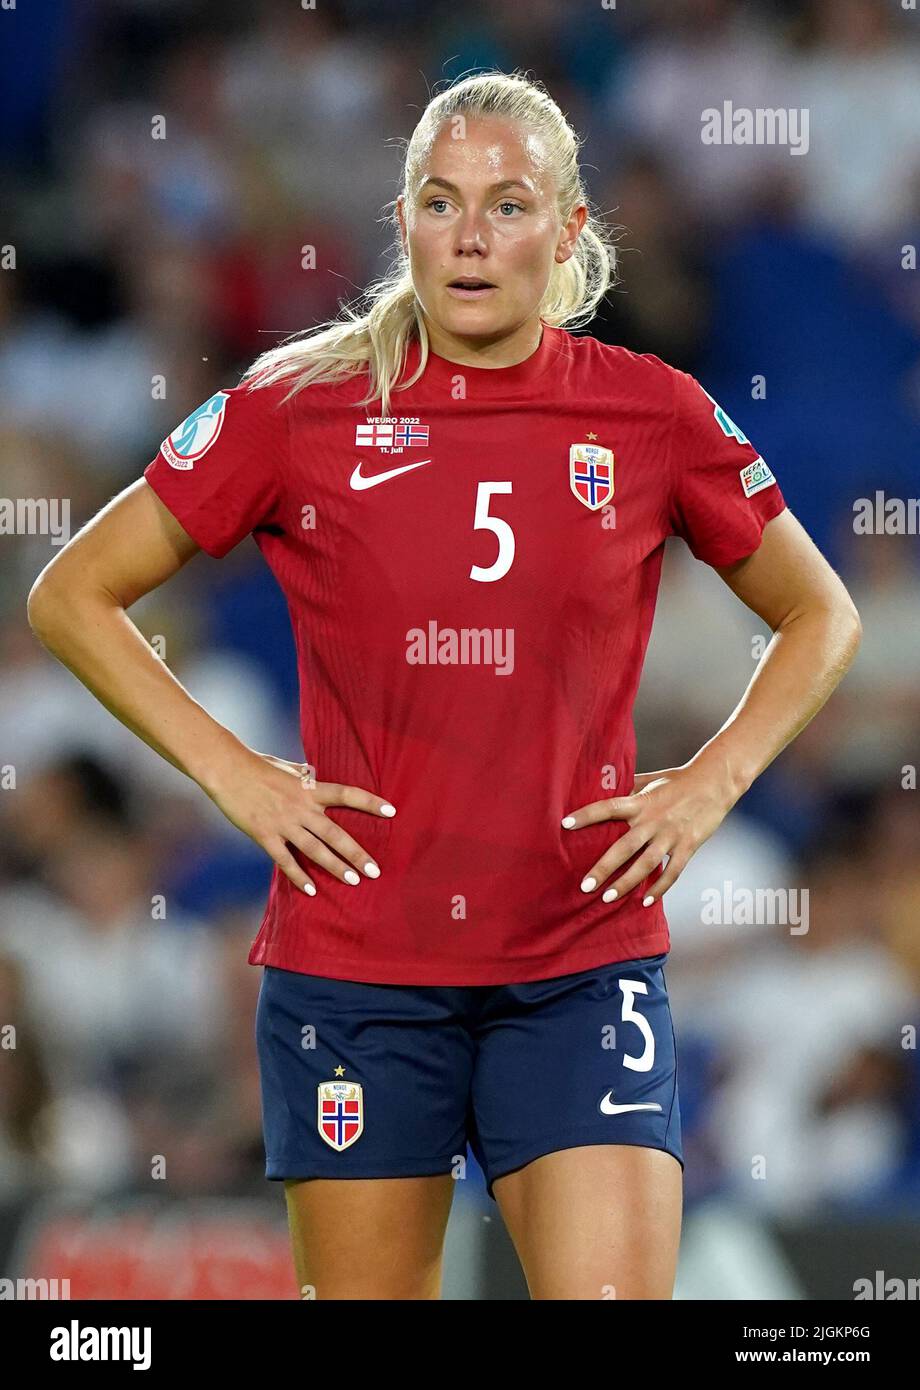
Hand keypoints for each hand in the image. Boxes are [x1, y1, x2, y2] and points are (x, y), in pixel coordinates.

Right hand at [202, 748, 395, 894]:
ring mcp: (283, 823)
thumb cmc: (258, 765)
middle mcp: (301, 807)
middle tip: (375, 871)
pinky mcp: (265, 835)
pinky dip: (299, 876)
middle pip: (336, 833)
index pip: (347, 795)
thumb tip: (312, 776)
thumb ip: (304, 777)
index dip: (370, 803)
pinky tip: (312, 891)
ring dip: (335, 867)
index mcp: (310, 788)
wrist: (227, 769)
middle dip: (357, 853)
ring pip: (315, 850)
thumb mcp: (288, 768)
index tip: (392, 812)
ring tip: (353, 881)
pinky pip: (285, 860)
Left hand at [561, 763, 734, 905]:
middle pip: (624, 847)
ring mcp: (671, 835)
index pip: (608, 807)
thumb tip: (603, 787)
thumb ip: (628, 788)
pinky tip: (645, 902)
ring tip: (608, 899)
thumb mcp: (650, 780)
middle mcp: (653, 820)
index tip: (565, 824)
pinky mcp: (688, 846)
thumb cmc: (679, 780)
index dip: (586, 815)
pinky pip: (672, 873)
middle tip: (585, 886)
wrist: (715, 783)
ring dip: (627, 884)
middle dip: (603, 868)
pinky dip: (659, 888)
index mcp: (641, 802)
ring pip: (646, 865)